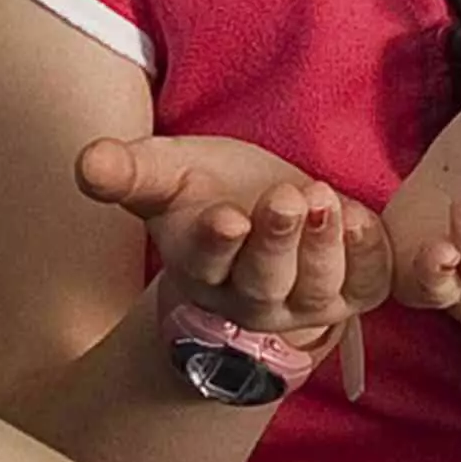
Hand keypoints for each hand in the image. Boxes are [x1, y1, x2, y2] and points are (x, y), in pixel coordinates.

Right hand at [77, 133, 390, 356]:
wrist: (262, 219)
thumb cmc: (208, 192)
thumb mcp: (166, 174)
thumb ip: (127, 172)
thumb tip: (85, 163)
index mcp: (203, 264)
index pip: (206, 260)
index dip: (216, 242)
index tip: (225, 218)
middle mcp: (255, 293)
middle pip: (264, 278)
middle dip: (276, 240)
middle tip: (286, 198)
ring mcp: (308, 298)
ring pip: (318, 285)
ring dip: (325, 247)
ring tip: (325, 200)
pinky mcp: (357, 288)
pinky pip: (372, 282)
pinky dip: (374, 258)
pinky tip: (365, 222)